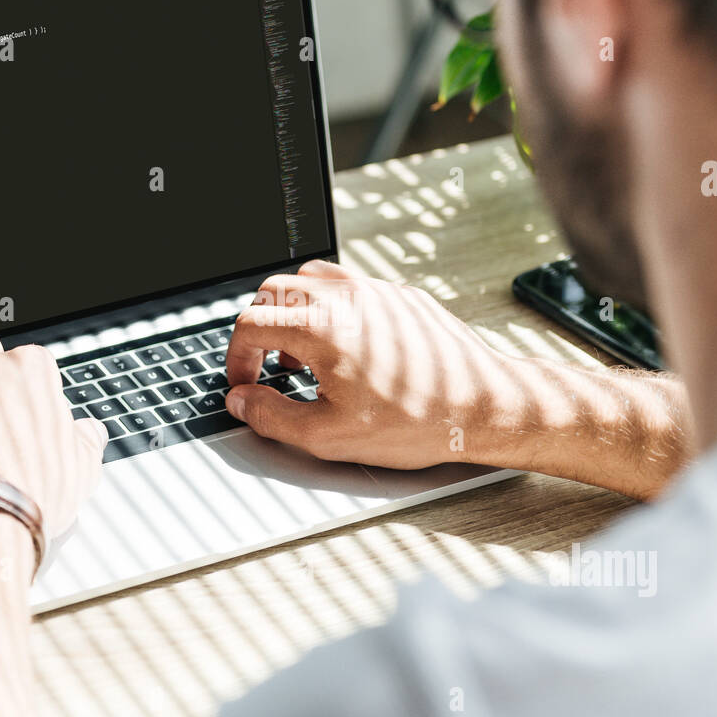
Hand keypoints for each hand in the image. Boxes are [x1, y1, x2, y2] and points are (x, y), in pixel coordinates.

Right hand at [224, 260, 690, 497]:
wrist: (481, 408)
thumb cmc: (417, 422)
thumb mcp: (329, 437)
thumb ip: (273, 417)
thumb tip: (243, 402)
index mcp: (321, 328)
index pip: (250, 323)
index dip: (235, 358)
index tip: (243, 383)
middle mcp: (345, 297)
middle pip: (273, 292)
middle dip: (259, 331)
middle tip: (265, 369)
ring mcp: (375, 291)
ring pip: (310, 279)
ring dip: (291, 313)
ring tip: (300, 356)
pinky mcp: (399, 296)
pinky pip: (348, 286)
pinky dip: (328, 309)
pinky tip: (342, 348)